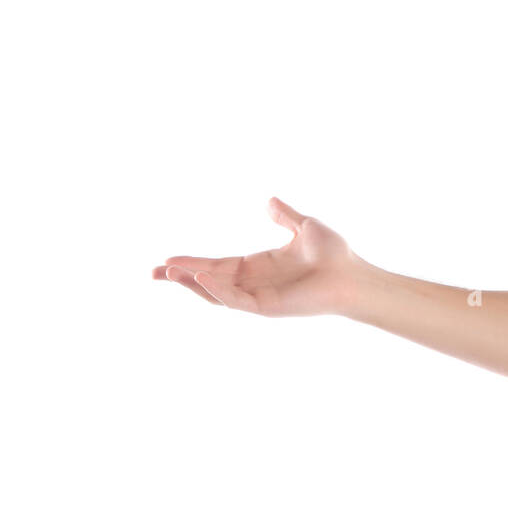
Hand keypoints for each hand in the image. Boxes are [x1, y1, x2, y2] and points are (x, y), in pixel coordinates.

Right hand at [152, 196, 364, 316]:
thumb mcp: (305, 227)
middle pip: (209, 282)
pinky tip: (202, 279)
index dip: (193, 263)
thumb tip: (269, 200)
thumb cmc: (335, 255)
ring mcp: (259, 297)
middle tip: (153, 273)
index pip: (218, 265)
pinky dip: (217, 292)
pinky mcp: (267, 307)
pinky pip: (236, 301)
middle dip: (181, 278)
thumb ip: (284, 216)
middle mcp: (254, 283)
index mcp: (259, 266)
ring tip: (168, 274)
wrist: (354, 275)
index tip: (167, 261)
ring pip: (216, 294)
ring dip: (192, 285)